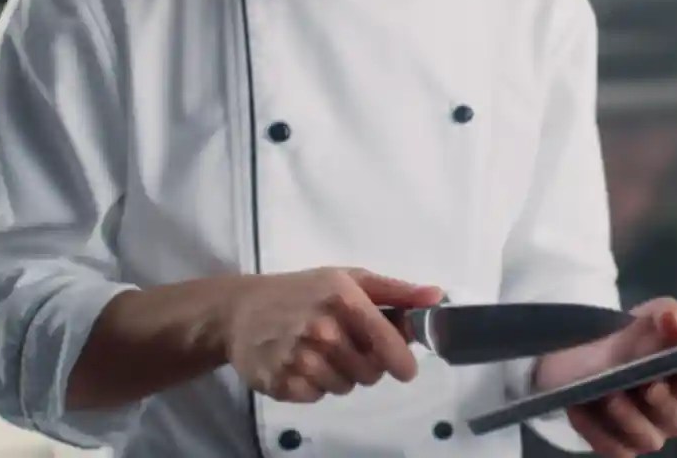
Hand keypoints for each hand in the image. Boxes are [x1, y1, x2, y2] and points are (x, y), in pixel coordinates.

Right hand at [223, 267, 443, 402]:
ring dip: (341, 375)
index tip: (403, 368)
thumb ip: (396, 292)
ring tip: (321, 351)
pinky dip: (315, 386)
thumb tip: (436, 298)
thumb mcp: (349, 279)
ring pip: (346, 387)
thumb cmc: (302, 291)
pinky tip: (301, 363)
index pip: (387, 343)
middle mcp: (322, 329)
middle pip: (371, 372)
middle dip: (367, 364)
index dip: (401, 361)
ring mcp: (300, 357)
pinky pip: (319, 396)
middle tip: (348, 346)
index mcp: (343, 299)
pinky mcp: (282, 382)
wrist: (239, 311)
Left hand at [533, 297, 676, 456]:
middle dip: (660, 403)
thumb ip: (669, 315)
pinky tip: (581, 407)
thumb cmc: (626, 337)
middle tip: (644, 385)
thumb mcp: (648, 317)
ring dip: (627, 417)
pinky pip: (614, 448)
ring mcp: (644, 434)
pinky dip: (596, 428)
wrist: (580, 353)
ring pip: (646, 439)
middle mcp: (669, 414)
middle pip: (675, 420)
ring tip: (607, 393)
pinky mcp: (616, 445)